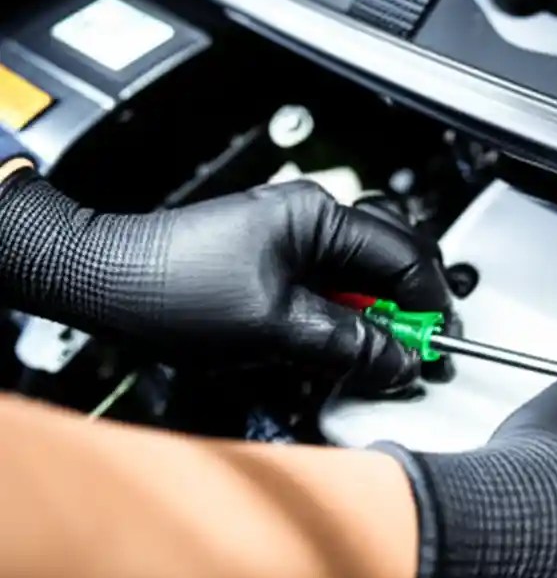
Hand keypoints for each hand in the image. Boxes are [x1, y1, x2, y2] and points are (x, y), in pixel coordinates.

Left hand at [0, 172, 448, 392]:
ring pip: (362, 280)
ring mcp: (294, 237)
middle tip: (405, 354)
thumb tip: (399, 361)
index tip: (433, 346)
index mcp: (320, 216)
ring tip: (364, 355)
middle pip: (392, 264)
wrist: (102, 281)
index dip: (427, 307)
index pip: (407, 258)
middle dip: (404, 311)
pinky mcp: (276, 260)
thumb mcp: (275, 328)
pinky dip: (342, 319)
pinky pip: (330, 289)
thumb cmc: (171, 286)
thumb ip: (349, 345)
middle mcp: (312, 217)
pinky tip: (331, 345)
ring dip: (371, 319)